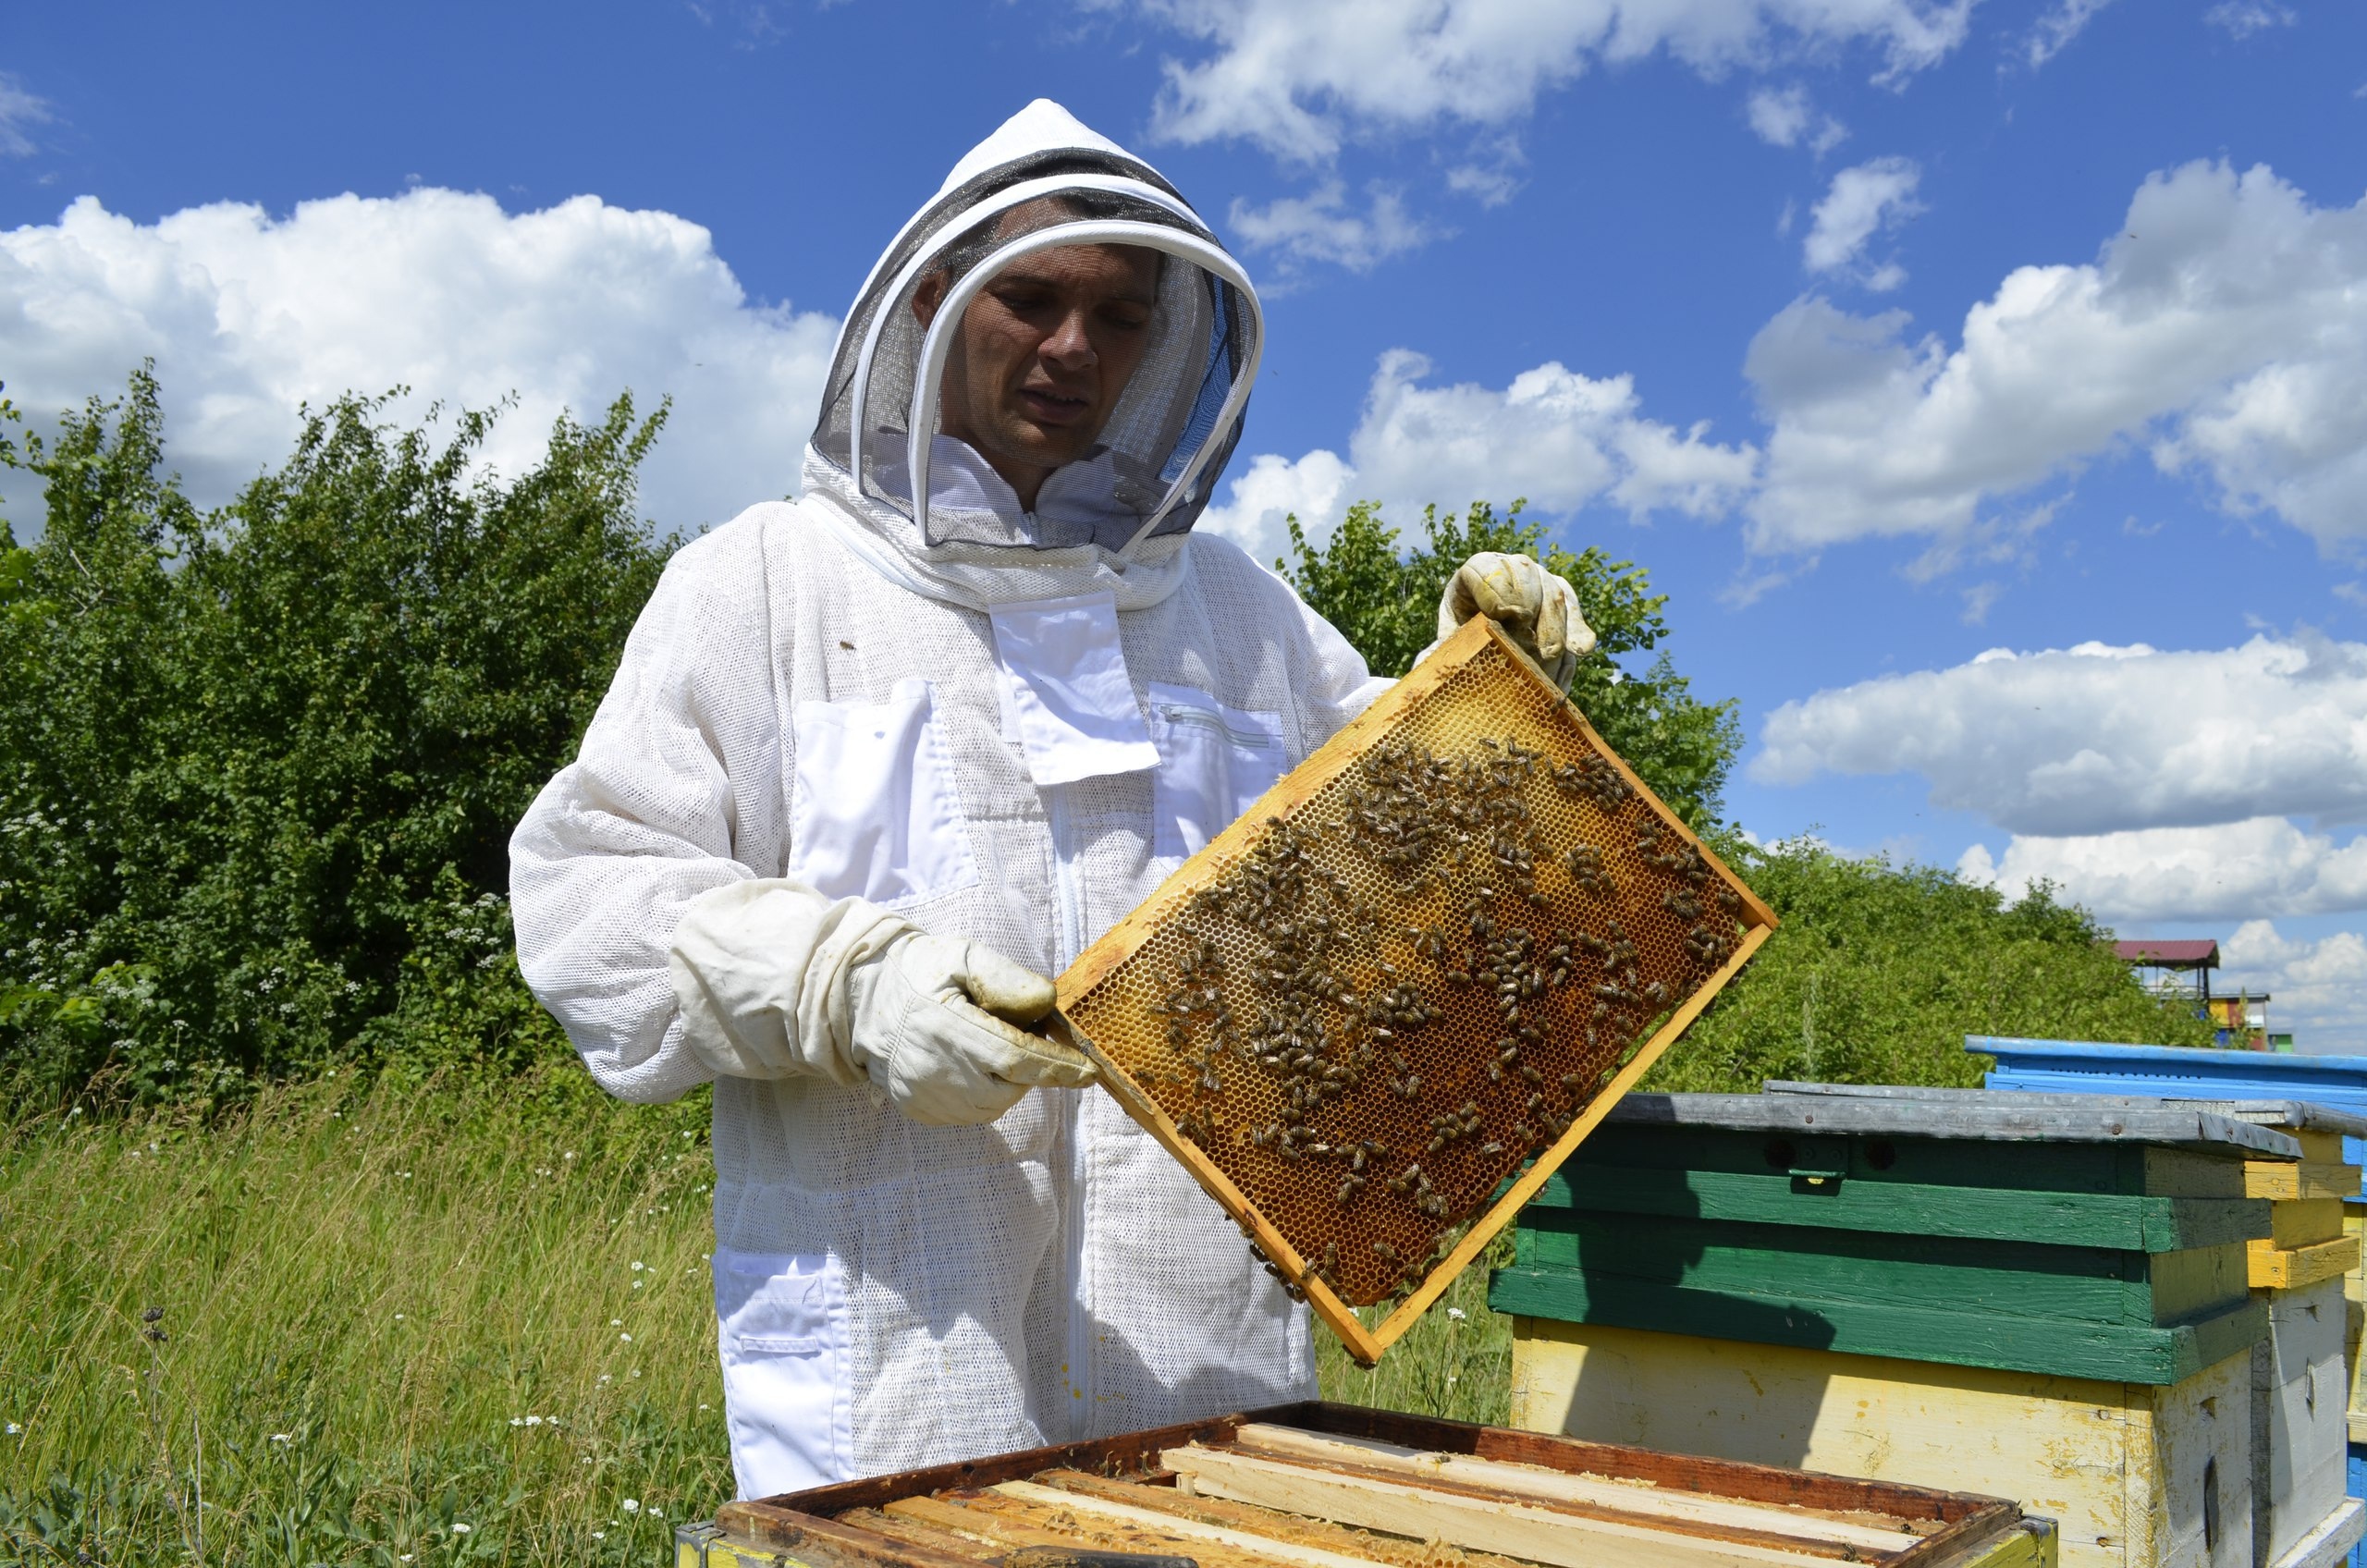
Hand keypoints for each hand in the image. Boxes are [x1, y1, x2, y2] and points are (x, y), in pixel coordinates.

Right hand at [852, 931, 1097, 1125]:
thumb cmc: (920, 973)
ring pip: (995, 1103)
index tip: (1090, 1071)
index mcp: (946, 1028)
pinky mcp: (920, 1111)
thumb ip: (1007, 977)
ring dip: (1008, 1079)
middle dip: (1030, 1065)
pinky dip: (984, 1091)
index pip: (1015, 1057)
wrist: (862, 1002)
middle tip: (1017, 1033)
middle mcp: (934, 1071)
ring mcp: (925, 1097)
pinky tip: (969, 1064)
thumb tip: (1048, 1001)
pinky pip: (971, 1111)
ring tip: (987, 1044)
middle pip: (1010, 1085)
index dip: (1057, 1067)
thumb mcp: (962, 957)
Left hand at [1437, 552, 1594, 690]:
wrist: (1490, 647)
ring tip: (1548, 657)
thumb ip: (1438, 653)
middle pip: (1526, 574)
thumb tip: (1422, 667)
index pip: (1484, 567)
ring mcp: (1542, 582)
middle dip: (1530, 607)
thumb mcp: (1449, 644)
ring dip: (1554, 626)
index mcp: (1475, 573)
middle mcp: (1512, 569)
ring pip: (1554, 591)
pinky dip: (1578, 631)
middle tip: (1528, 642)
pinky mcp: (1565, 601)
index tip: (1501, 613)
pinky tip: (1579, 651)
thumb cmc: (1463, 641)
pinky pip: (1575, 611)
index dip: (1493, 586)